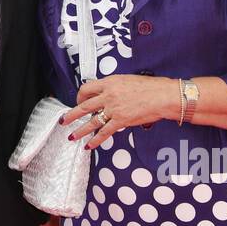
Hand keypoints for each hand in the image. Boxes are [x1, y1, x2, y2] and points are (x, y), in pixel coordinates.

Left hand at [59, 75, 174, 148]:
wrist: (162, 96)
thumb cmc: (150, 87)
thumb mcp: (127, 80)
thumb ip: (114, 87)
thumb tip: (107, 94)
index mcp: (109, 83)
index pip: (86, 88)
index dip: (80, 96)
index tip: (79, 101)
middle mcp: (108, 95)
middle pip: (83, 106)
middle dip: (71, 115)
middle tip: (64, 120)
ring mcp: (113, 109)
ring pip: (91, 121)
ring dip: (79, 130)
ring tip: (71, 136)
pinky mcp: (120, 121)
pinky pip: (104, 132)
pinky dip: (95, 140)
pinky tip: (89, 145)